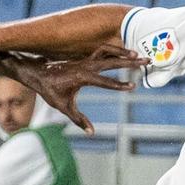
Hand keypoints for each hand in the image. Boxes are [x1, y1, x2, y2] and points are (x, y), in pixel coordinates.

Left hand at [5, 47, 148, 134]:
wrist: (37, 71)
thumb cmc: (49, 90)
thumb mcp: (63, 107)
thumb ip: (78, 119)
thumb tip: (91, 132)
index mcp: (82, 77)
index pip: (105, 82)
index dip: (120, 85)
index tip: (133, 87)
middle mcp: (85, 65)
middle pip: (112, 62)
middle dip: (130, 62)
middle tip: (147, 60)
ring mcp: (85, 59)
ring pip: (108, 52)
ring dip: (123, 53)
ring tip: (138, 56)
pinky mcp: (84, 57)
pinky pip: (102, 51)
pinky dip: (114, 51)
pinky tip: (124, 53)